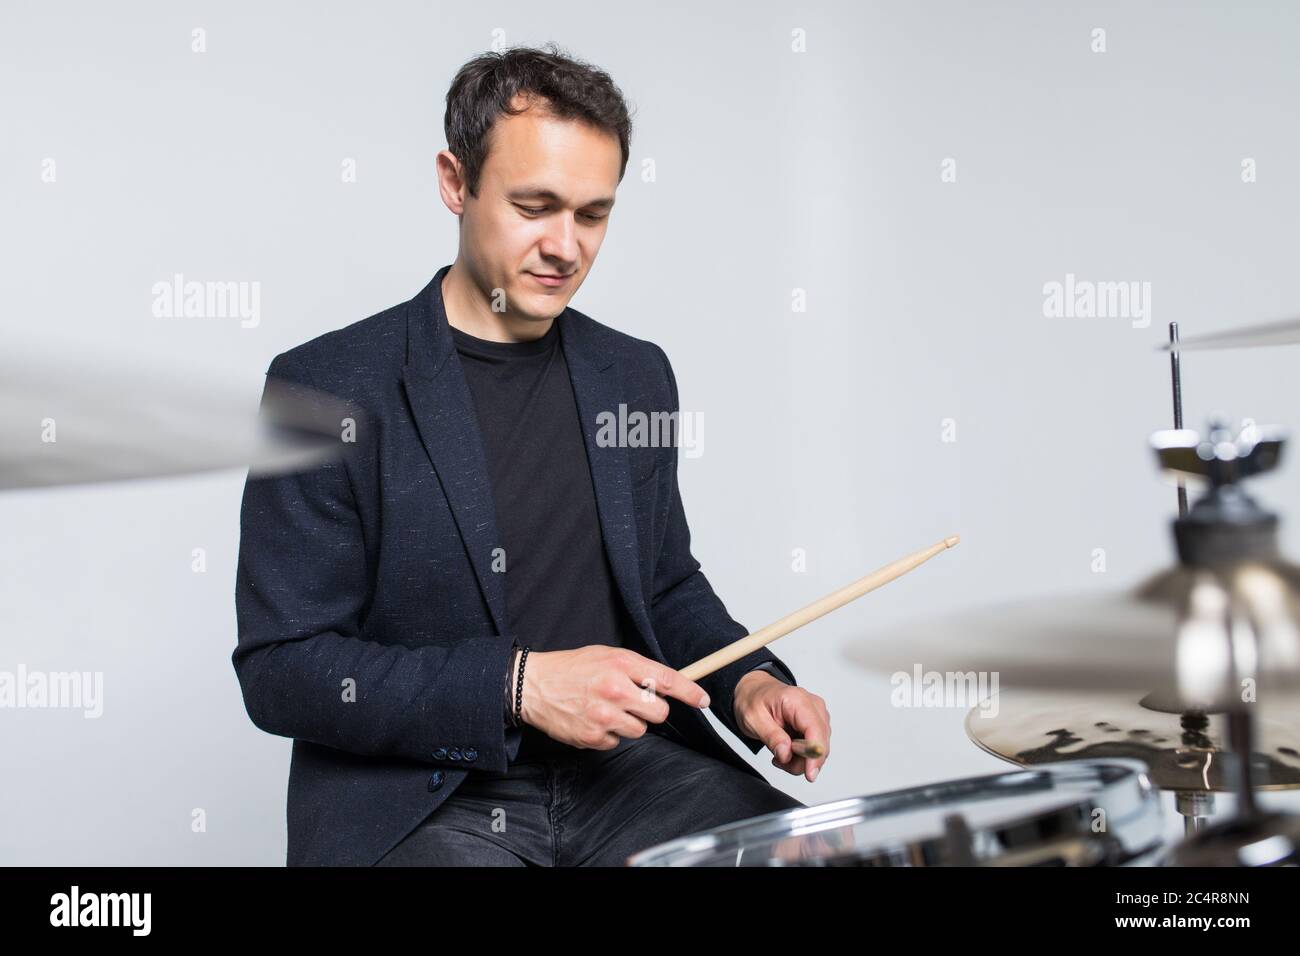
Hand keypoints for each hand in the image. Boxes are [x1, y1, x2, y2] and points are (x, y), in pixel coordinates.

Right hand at [518, 646, 710, 749]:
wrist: (532, 686)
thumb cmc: (571, 668)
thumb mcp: (606, 656)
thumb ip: (636, 668)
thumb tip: (666, 684)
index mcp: (620, 664)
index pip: (666, 679)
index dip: (689, 692)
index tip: (703, 700)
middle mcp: (614, 689)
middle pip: (659, 712)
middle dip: (651, 709)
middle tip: (634, 701)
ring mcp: (603, 716)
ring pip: (640, 730)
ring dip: (629, 722)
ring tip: (606, 708)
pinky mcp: (593, 737)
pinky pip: (617, 741)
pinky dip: (609, 733)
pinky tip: (593, 719)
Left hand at [733, 670, 830, 781]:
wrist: (753, 691)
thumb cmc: (753, 700)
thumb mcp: (753, 719)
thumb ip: (771, 737)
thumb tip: (787, 754)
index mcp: (797, 700)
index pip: (815, 730)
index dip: (815, 755)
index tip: (809, 774)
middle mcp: (813, 705)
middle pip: (820, 743)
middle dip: (802, 760)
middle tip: (778, 760)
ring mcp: (817, 715)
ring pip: (819, 749)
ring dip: (800, 759)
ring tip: (778, 753)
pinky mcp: (816, 724)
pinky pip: (815, 747)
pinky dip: (801, 756)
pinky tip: (785, 750)